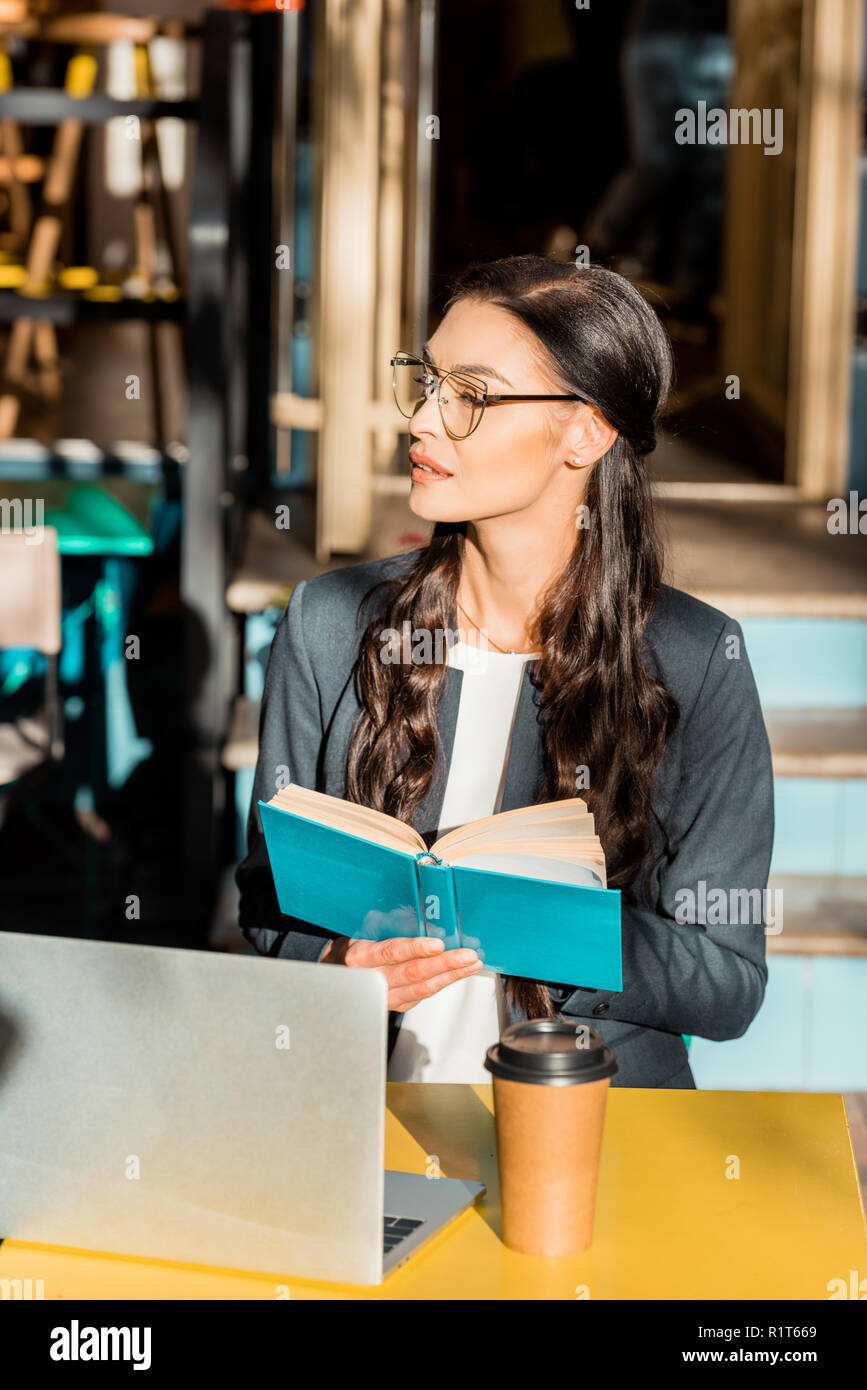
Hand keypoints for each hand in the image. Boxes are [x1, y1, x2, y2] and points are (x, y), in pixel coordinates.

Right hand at [321, 935, 482, 1011]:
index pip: (390, 953)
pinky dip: (444, 982)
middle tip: (467, 956)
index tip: (437, 944)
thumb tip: (423, 915)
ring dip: (451, 975)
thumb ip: (389, 926)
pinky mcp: (397, 1005)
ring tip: (471, 964)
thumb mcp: (363, 931)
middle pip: (412, 973)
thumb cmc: (355, 947)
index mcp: (361, 957)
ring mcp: (385, 996)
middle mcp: (372, 980)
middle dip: (444, 964)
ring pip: (422, 988)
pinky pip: (424, 995)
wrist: (338, 974)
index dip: (415, 949)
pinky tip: (459, 973)